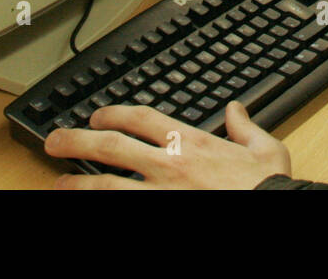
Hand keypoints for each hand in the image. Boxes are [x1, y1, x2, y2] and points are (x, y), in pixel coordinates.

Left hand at [45, 102, 291, 188]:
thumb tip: (236, 110)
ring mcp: (162, 195)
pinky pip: (123, 211)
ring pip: (108, 185)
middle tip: (55, 142)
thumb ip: (245, 126)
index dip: (114, 113)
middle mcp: (169, 166)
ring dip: (78, 185)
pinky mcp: (162, 217)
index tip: (98, 116)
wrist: (272, 212)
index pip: (142, 118)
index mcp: (192, 143)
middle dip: (78, 141)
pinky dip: (102, 208)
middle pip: (112, 146)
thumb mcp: (265, 149)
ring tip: (57, 184)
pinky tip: (87, 209)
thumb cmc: (268, 188)